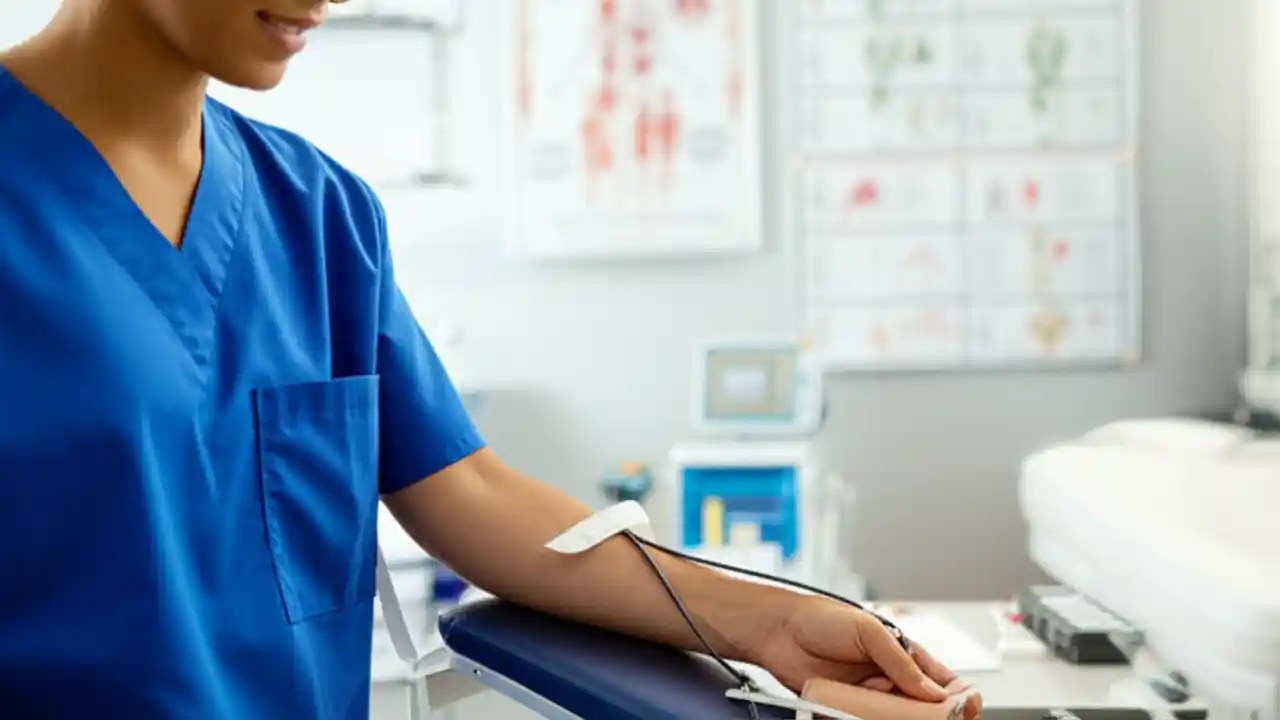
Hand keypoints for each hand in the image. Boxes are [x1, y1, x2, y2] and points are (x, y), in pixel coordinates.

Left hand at [750, 596, 960, 701]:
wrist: (777, 631)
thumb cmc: (821, 619)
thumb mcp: (869, 632)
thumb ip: (900, 662)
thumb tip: (932, 692)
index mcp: (902, 653)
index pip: (942, 681)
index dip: (958, 696)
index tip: (966, 707)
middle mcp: (889, 678)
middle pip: (923, 708)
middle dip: (932, 716)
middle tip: (935, 719)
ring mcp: (868, 697)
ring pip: (895, 719)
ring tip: (884, 709)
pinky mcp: (845, 711)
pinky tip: (861, 716)